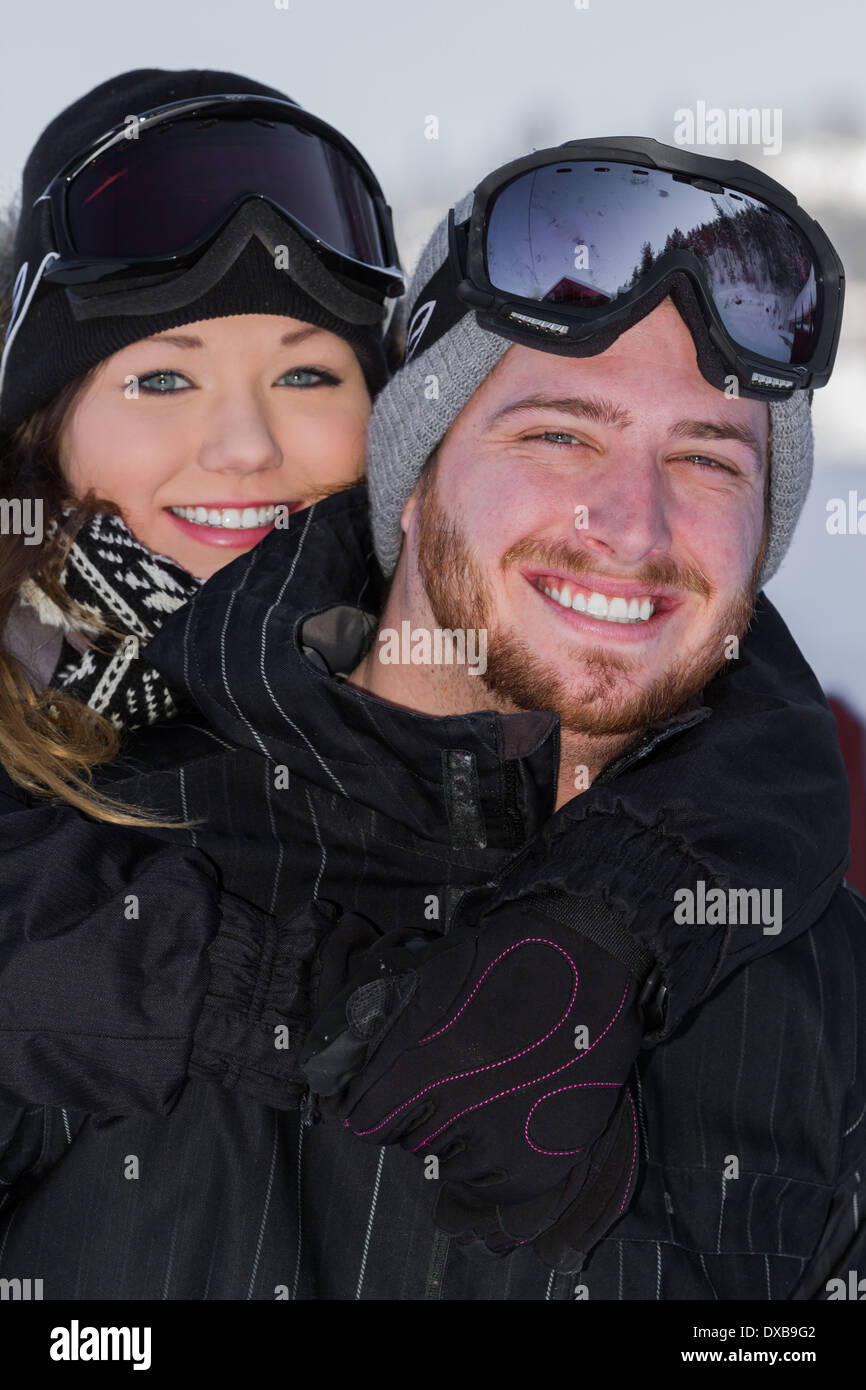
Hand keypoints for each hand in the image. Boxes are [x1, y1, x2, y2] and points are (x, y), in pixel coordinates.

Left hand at [300, 893, 654, 1268]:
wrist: (588, 959)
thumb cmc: (504, 959)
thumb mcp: (431, 976)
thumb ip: (387, 1025)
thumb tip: (344, 1062)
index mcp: (421, 1060)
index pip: (365, 1121)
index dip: (374, 1105)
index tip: (390, 1094)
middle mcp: (456, 1106)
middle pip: (406, 1141)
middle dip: (418, 1117)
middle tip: (450, 1085)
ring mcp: (500, 1139)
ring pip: (446, 1164)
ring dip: (456, 1139)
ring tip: (487, 1096)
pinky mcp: (537, 1161)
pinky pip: (490, 1185)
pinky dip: (493, 1161)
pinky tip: (510, 1119)